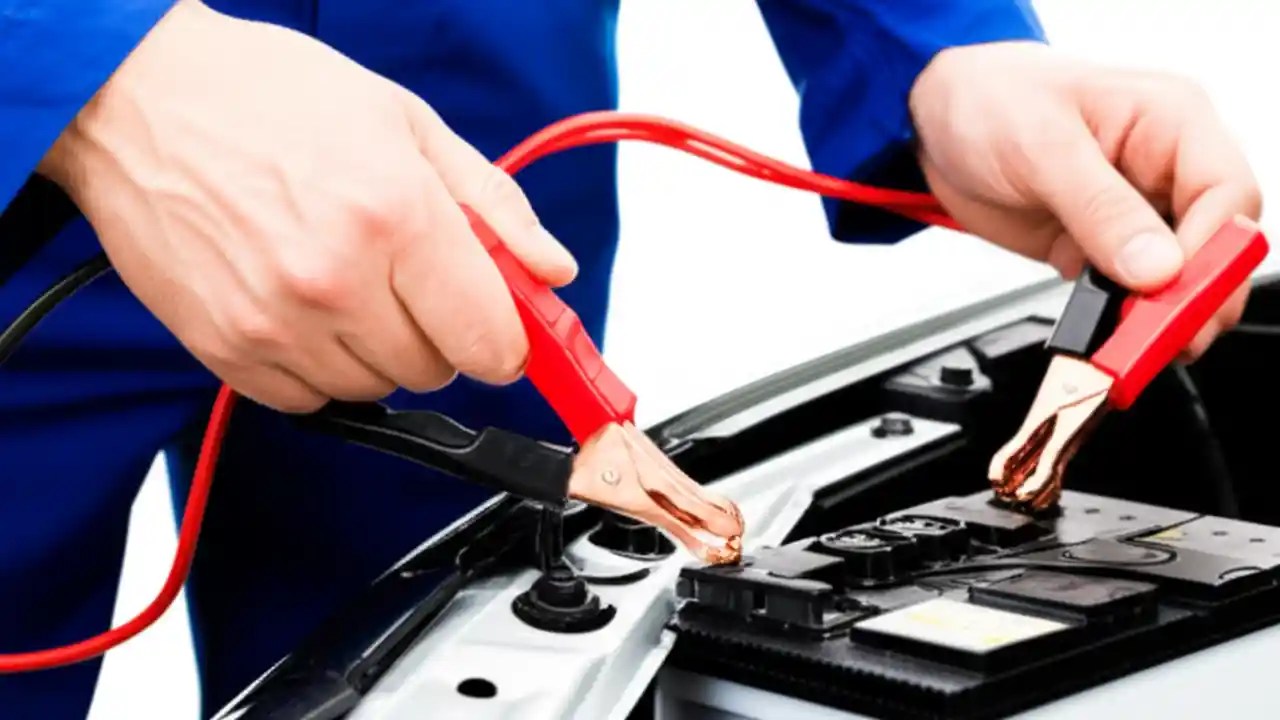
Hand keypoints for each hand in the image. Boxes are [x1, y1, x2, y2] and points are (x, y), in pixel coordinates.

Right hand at [36, 0, 576, 411]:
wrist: (137, 98)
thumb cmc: (271, 97)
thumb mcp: (407, 124)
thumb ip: (494, 207)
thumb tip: (551, 272)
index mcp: (396, 216)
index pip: (490, 340)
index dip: (508, 340)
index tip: (502, 329)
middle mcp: (337, 280)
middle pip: (436, 369)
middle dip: (440, 332)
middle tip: (411, 279)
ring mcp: (276, 323)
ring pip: (375, 390)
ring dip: (379, 351)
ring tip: (349, 281)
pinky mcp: (226, 349)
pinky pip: (309, 401)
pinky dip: (320, 367)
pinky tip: (304, 307)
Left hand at [909, 41, 1261, 357]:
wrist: (934, 121)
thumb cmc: (989, 101)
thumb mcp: (1043, 148)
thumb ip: (1101, 208)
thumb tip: (1156, 267)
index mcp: (1172, 123)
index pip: (1228, 193)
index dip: (1212, 250)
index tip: (1173, 289)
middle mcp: (1164, 169)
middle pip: (1214, 245)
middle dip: (1196, 297)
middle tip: (1161, 339)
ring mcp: (1133, 213)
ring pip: (1176, 278)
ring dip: (1159, 317)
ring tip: (1131, 348)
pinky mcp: (1098, 247)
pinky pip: (1128, 293)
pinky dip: (1121, 321)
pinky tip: (1107, 338)